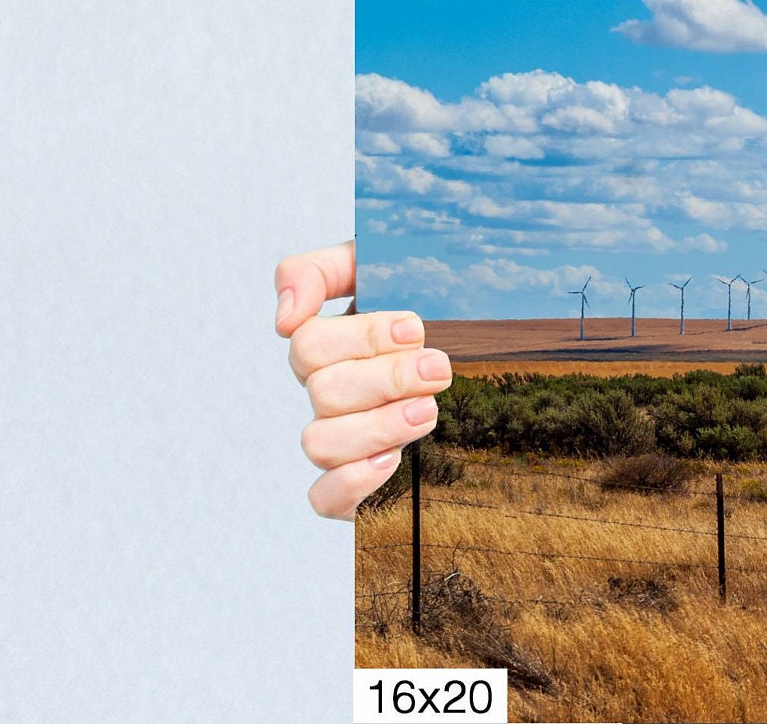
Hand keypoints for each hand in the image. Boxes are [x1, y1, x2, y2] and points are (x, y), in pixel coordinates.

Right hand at [275, 239, 449, 519]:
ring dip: (378, 426)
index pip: (309, 343)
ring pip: (320, 443)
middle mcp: (328, 394)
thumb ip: (321, 272)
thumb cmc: (429, 306)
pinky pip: (324, 499)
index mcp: (329, 346)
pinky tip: (393, 461)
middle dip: (387, 378)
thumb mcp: (379, 266)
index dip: (362, 337)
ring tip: (429, 410)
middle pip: (323, 391)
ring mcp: (341, 439)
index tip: (415, 329)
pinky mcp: (356, 485)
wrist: (481, 354)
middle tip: (437, 368)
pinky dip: (353, 483)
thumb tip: (285, 318)